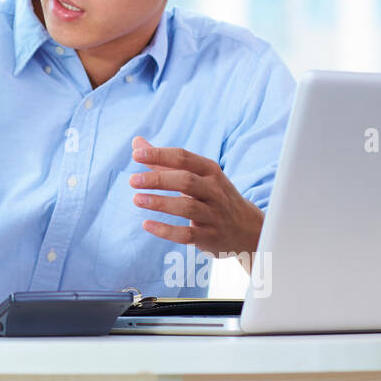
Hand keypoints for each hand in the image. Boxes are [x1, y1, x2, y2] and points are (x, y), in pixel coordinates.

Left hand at [129, 136, 263, 259]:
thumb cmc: (213, 195)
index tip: (135, 155)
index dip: (159, 155)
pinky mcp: (210, 237)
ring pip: (187, 207)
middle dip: (158, 179)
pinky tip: (146, 225)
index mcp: (210, 171)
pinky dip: (166, 231)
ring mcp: (214, 214)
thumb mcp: (196, 174)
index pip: (183, 157)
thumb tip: (136, 143)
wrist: (247, 228)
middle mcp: (214, 190)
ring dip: (160, 203)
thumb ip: (164, 161)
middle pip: (186, 180)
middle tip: (132, 181)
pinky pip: (187, 234)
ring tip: (136, 199)